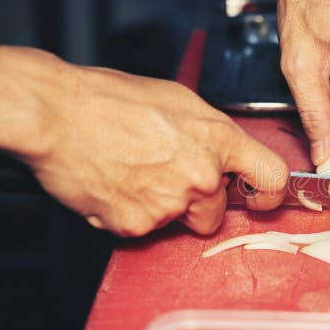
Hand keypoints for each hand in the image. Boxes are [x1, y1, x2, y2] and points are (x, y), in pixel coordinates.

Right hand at [22, 55, 287, 236]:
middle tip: (164, 178)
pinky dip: (128, 214)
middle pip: (216, 214)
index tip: (256, 199)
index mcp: (218, 139)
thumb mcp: (179, 101)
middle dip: (196, 205)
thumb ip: (211, 135)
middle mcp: (202, 175)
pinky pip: (142, 229)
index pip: (273, 177)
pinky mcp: (137, 225)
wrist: (55, 114)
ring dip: (159, 207)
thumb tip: (224, 156)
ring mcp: (170, 204)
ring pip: (176, 221)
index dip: (268, 193)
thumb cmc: (110, 99)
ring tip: (130, 172)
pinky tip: (113, 184)